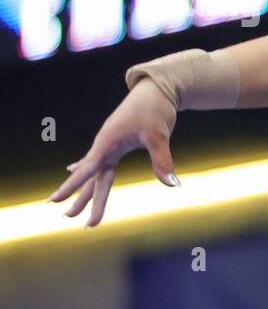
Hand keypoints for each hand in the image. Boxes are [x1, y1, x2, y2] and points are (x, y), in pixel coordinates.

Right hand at [46, 78, 180, 227]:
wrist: (156, 90)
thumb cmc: (155, 109)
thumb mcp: (159, 135)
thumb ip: (162, 160)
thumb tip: (172, 184)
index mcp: (108, 142)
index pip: (87, 169)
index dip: (71, 186)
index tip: (55, 200)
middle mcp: (104, 145)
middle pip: (91, 178)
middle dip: (82, 199)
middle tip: (69, 219)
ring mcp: (109, 144)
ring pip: (96, 174)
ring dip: (87, 192)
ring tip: (72, 211)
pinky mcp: (116, 143)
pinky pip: (100, 162)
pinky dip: (89, 171)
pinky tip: (71, 171)